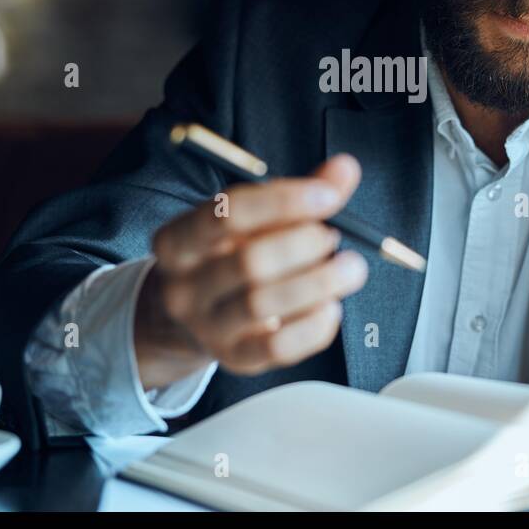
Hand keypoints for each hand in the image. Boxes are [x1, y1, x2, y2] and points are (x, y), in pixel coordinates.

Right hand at [133, 154, 366, 388]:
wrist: (191, 318)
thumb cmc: (229, 256)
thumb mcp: (250, 220)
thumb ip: (297, 194)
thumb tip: (345, 169)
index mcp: (178, 240)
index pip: (227, 214)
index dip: (283, 202)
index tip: (328, 196)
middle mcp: (183, 286)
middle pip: (248, 262)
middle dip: (303, 245)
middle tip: (333, 237)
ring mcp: (206, 328)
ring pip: (263, 305)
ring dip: (319, 283)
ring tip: (349, 268)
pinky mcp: (234, 359)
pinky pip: (277, 347)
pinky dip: (313, 326)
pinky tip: (331, 307)